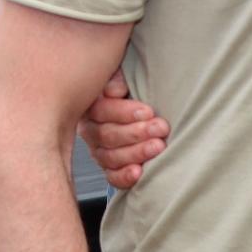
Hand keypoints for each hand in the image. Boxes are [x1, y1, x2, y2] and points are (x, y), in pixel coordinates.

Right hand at [77, 71, 167, 188]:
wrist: (150, 108)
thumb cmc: (137, 89)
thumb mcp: (127, 75)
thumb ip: (118, 78)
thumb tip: (113, 90)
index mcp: (93, 106)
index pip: (101, 111)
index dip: (124, 112)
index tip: (148, 111)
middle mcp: (91, 130)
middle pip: (107, 135)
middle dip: (137, 132)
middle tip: (160, 128)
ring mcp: (100, 151)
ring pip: (110, 157)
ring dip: (136, 153)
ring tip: (158, 146)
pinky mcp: (111, 168)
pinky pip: (112, 176)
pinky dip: (124, 177)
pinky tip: (139, 172)